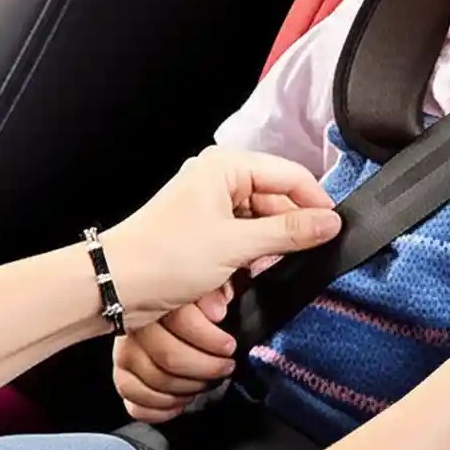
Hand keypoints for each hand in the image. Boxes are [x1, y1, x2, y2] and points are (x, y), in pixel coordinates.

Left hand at [102, 145, 340, 330]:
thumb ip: (289, 233)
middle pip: (277, 199)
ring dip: (266, 250)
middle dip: (288, 231)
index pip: (290, 175)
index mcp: (226, 166)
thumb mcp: (235, 245)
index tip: (334, 231)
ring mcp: (211, 204)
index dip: (315, 203)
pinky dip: (248, 258)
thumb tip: (330, 222)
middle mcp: (219, 178)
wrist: (116, 284)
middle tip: (300, 258)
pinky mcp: (205, 230)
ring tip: (258, 271)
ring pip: (262, 222)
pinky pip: (244, 237)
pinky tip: (243, 277)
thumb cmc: (163, 256)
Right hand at [111, 288, 236, 422]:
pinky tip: (179, 402)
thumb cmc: (195, 287)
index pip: (181, 319)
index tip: (229, 345)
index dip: (209, 337)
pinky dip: (157, 407)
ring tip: (206, 383)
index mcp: (159, 293)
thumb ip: (219, 285)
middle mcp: (136, 323)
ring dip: (186, 388)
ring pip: (151, 379)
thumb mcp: (213, 274)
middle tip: (225, 367)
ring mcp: (125, 350)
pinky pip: (132, 397)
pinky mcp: (122, 371)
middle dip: (205, 367)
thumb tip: (219, 307)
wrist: (165, 295)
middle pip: (168, 355)